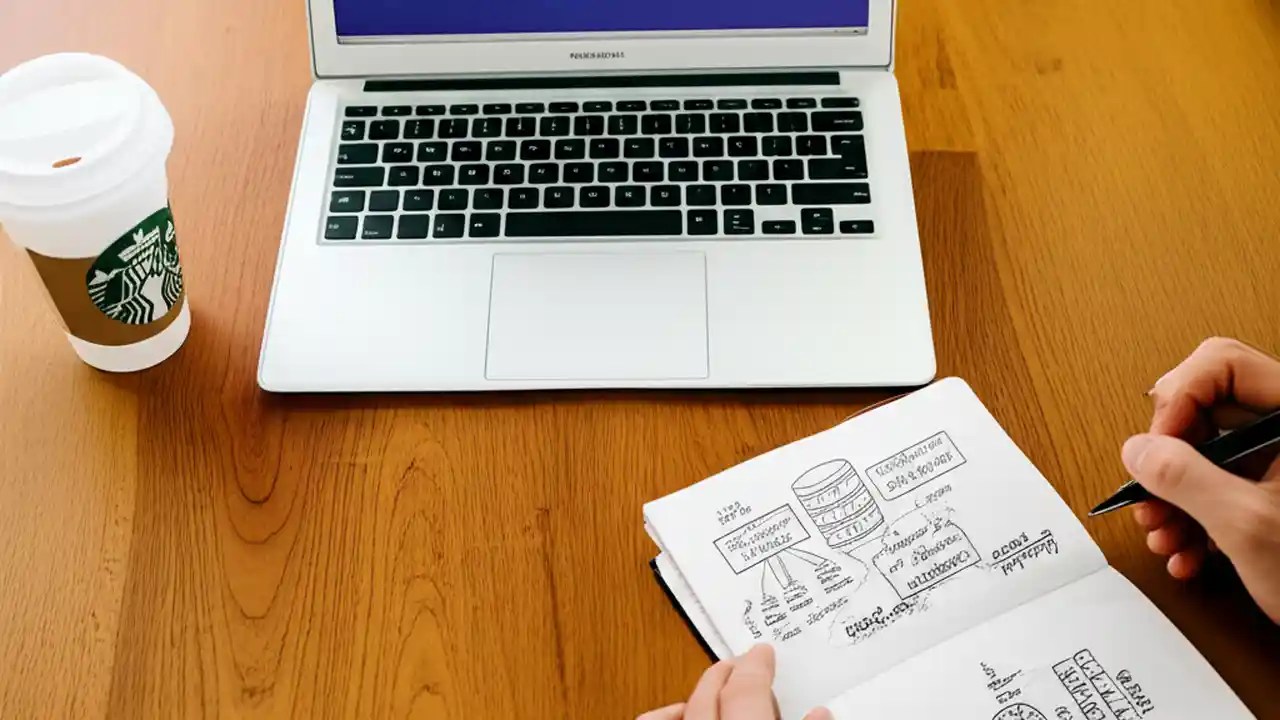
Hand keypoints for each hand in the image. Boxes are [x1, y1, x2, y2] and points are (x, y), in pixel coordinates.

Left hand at [638, 644, 832, 719]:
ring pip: (678, 709)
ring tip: (715, 688)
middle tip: (744, 666)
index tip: (762, 653)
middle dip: (726, 673)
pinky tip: (682, 714)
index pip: (746, 690)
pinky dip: (668, 715)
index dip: (755, 667)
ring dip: (698, 694)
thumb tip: (820, 713)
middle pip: (708, 693)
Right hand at [1121, 337, 1279, 622]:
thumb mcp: (1246, 526)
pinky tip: (1188, 551)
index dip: (1180, 397)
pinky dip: (1196, 517)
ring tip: (1163, 534)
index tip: (1159, 445)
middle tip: (1151, 492)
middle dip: (1167, 457)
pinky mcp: (1277, 495)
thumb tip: (1138, 450)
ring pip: (1208, 453)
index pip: (1222, 365)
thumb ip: (1186, 479)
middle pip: (1207, 410)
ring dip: (1174, 496)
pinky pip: (1222, 487)